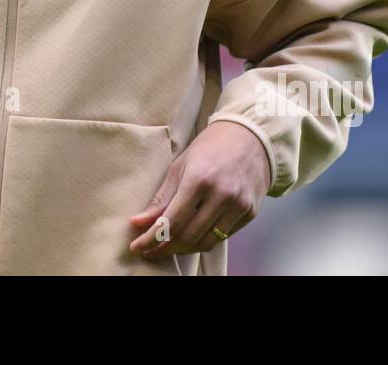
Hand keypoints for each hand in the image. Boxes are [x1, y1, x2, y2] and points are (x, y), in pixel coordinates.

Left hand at [127, 120, 269, 258]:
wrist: (249, 137)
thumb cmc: (209, 149)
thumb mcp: (180, 167)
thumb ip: (161, 199)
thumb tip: (138, 223)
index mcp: (199, 179)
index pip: (172, 221)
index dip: (152, 239)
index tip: (138, 248)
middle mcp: (222, 194)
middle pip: (189, 236)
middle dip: (165, 249)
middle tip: (150, 251)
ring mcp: (239, 205)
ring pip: (207, 242)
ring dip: (184, 250)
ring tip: (168, 246)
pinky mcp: (250, 212)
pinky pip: (223, 236)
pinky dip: (204, 240)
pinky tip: (191, 237)